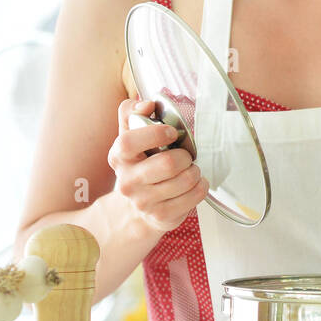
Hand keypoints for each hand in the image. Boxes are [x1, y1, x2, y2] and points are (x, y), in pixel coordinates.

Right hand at [108, 99, 208, 233]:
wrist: (137, 207)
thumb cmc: (141, 165)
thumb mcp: (131, 137)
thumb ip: (133, 113)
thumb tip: (147, 104)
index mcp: (119, 157)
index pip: (129, 142)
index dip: (154, 134)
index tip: (171, 132)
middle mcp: (127, 181)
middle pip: (167, 163)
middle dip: (186, 156)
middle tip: (187, 156)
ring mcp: (143, 202)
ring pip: (184, 180)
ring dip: (195, 171)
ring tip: (191, 170)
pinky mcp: (161, 216)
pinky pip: (193, 197)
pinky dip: (201, 187)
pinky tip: (196, 184)